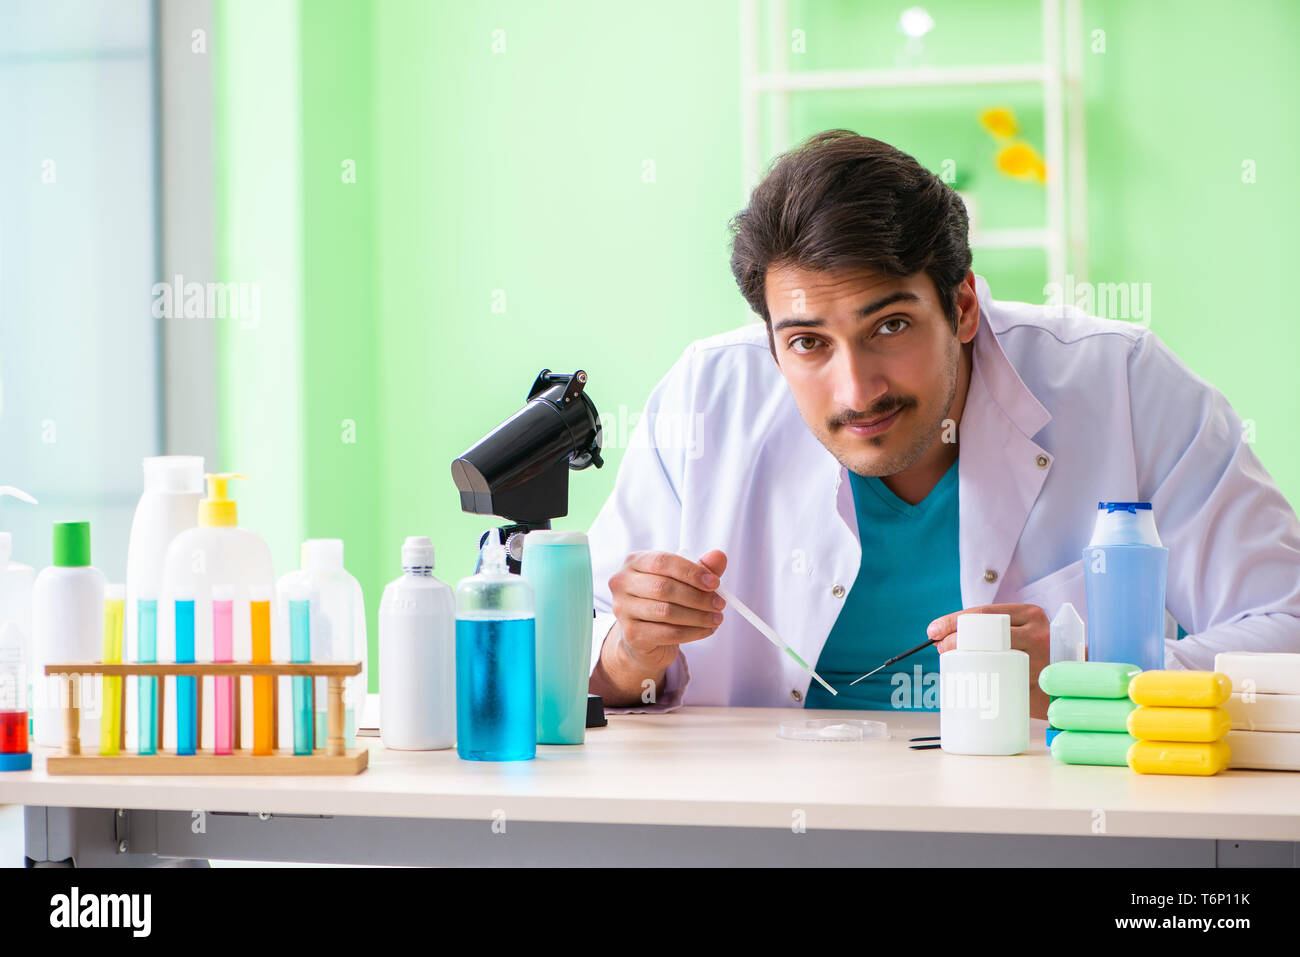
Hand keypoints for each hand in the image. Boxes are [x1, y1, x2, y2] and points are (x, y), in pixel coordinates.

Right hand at [607, 549, 727, 675]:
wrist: (644, 635)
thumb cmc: (663, 600)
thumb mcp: (682, 580)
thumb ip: (701, 568)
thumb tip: (719, 556)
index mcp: (634, 562)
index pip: (662, 562)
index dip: (691, 572)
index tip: (715, 583)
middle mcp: (622, 583)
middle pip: (664, 588)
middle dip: (697, 597)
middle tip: (720, 604)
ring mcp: (623, 609)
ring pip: (666, 612)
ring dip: (698, 616)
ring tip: (716, 618)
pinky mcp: (632, 634)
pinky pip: (668, 633)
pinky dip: (692, 632)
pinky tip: (707, 630)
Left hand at [926, 603, 1050, 719]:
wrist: (1080, 676)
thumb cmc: (1043, 652)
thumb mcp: (1027, 630)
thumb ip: (997, 628)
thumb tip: (949, 635)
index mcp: (1030, 614)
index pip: (982, 613)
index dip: (953, 621)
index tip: (934, 630)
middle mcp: (1036, 633)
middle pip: (982, 634)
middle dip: (954, 642)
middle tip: (941, 649)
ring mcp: (1039, 659)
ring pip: (989, 657)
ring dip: (964, 661)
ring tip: (954, 664)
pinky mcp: (1040, 683)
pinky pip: (1003, 681)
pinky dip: (982, 681)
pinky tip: (972, 682)